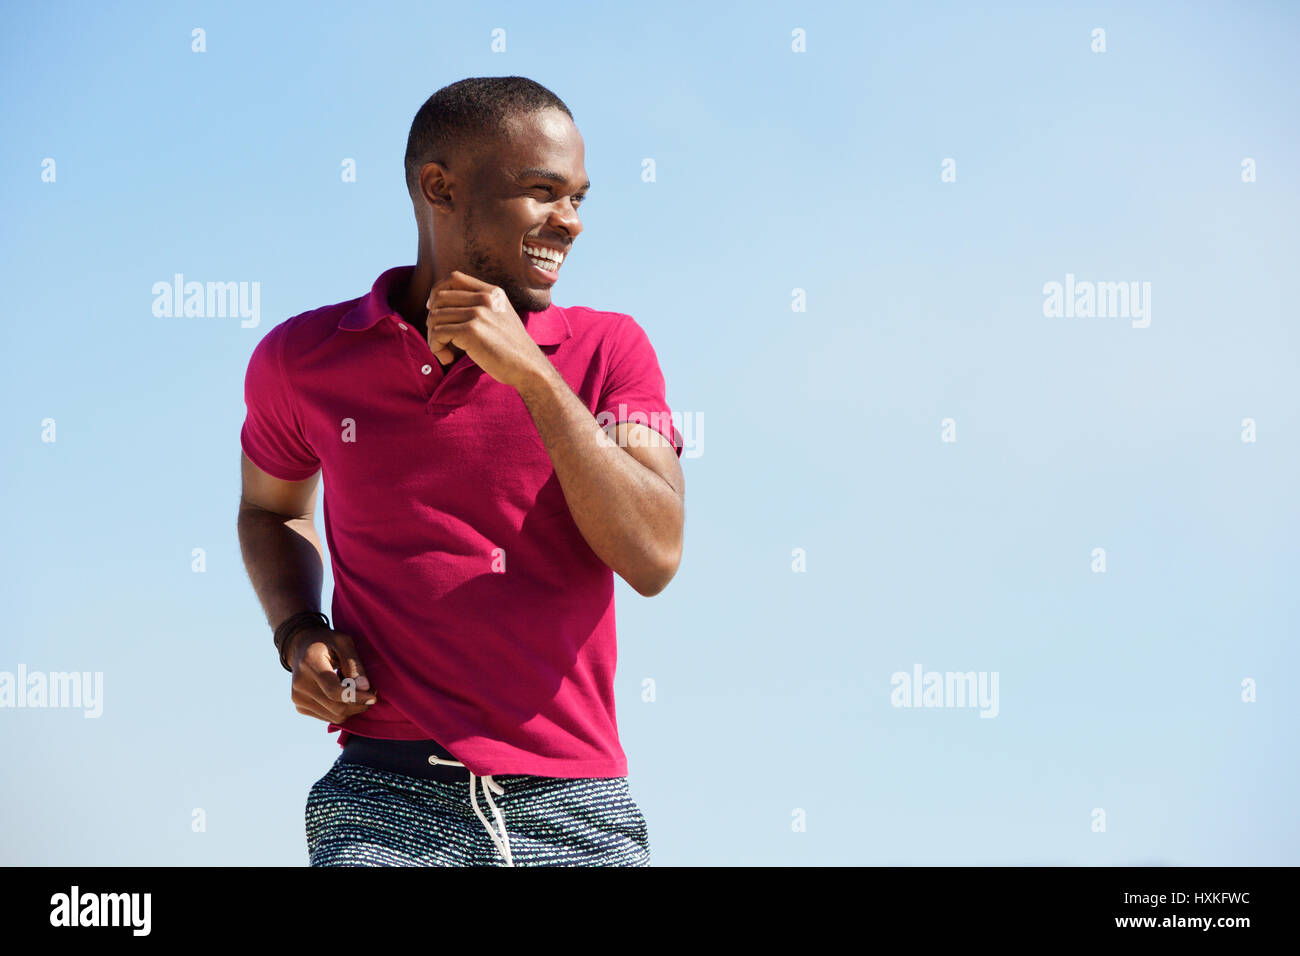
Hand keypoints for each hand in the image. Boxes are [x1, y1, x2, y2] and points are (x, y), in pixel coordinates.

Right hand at [287, 626, 377, 724]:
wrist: (302, 648)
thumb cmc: (328, 642)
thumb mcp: (344, 642)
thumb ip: (354, 664)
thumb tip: (365, 688)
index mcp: (309, 663)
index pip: (334, 690)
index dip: (357, 697)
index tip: (373, 696)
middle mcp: (300, 683)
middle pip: (336, 707)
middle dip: (359, 703)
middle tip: (371, 691)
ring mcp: (297, 697)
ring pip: (335, 716)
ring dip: (352, 708)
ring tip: (357, 690)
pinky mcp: (300, 706)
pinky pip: (329, 717)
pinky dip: (342, 710)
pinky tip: (344, 694)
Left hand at [426, 271, 551, 389]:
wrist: (528, 367)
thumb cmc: (511, 348)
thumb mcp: (500, 316)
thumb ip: (480, 306)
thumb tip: (442, 306)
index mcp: (492, 292)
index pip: (454, 278)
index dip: (437, 292)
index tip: (433, 309)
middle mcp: (485, 298)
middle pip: (440, 298)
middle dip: (432, 320)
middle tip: (440, 339)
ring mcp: (479, 313)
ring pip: (435, 317)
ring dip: (433, 338)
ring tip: (445, 352)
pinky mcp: (471, 331)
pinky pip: (438, 333)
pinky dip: (436, 348)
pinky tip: (447, 358)